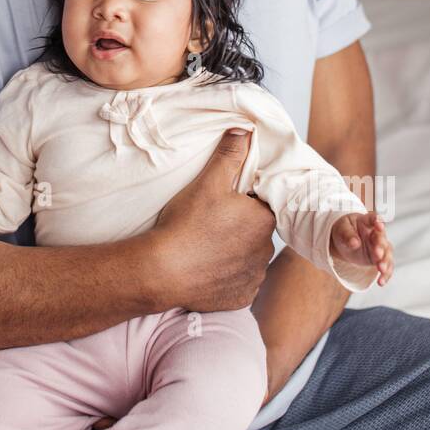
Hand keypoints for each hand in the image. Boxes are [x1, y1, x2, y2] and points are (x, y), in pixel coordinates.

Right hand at [150, 130, 274, 309]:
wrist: (163, 271)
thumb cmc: (187, 223)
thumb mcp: (209, 182)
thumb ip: (230, 155)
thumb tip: (245, 131)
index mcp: (264, 220)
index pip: (262, 205)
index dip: (243, 202)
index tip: (223, 203)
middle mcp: (266, 251)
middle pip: (256, 232)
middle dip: (240, 227)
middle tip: (210, 223)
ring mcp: (254, 277)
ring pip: (249, 258)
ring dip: (235, 253)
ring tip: (206, 246)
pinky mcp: (240, 298)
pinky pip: (239, 283)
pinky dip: (227, 277)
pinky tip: (207, 269)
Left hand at [330, 211, 393, 285]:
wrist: (345, 241)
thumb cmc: (344, 230)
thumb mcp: (341, 229)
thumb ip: (348, 235)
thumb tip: (354, 243)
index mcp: (366, 221)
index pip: (374, 219)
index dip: (378, 221)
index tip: (379, 225)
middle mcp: (377, 233)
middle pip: (381, 239)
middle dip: (381, 247)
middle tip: (377, 254)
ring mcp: (380, 246)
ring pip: (387, 254)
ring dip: (385, 262)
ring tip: (381, 269)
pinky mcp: (379, 259)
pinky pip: (386, 267)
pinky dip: (385, 275)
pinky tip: (381, 282)